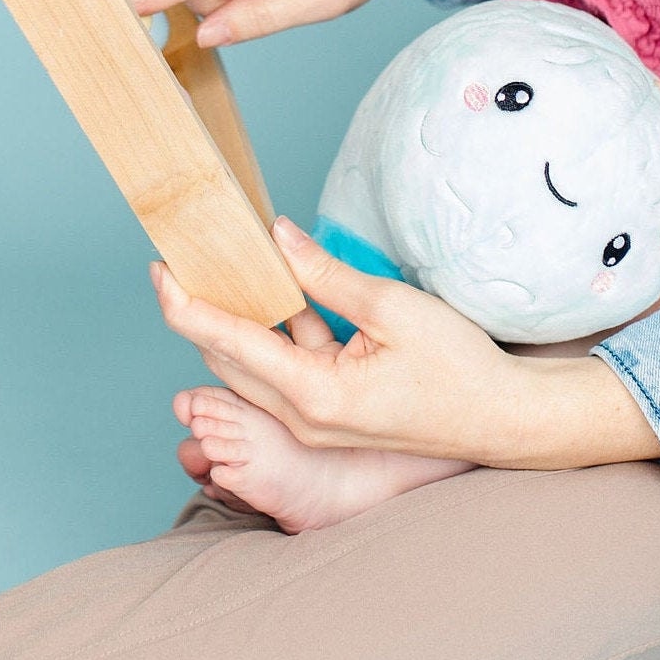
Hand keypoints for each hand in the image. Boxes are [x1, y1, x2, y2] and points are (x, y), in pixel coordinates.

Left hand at [152, 218, 659, 467]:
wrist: (499, 417)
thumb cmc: (456, 367)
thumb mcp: (391, 308)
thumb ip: (326, 274)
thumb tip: (276, 237)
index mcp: (311, 395)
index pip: (227, 343)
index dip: (186, 305)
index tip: (160, 269)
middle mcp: (302, 418)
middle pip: (227, 359)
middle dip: (199, 310)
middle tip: (181, 260)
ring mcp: (315, 422)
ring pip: (253, 367)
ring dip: (234, 322)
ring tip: (218, 271)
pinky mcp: (331, 415)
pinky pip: (284, 372)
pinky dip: (273, 335)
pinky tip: (275, 295)